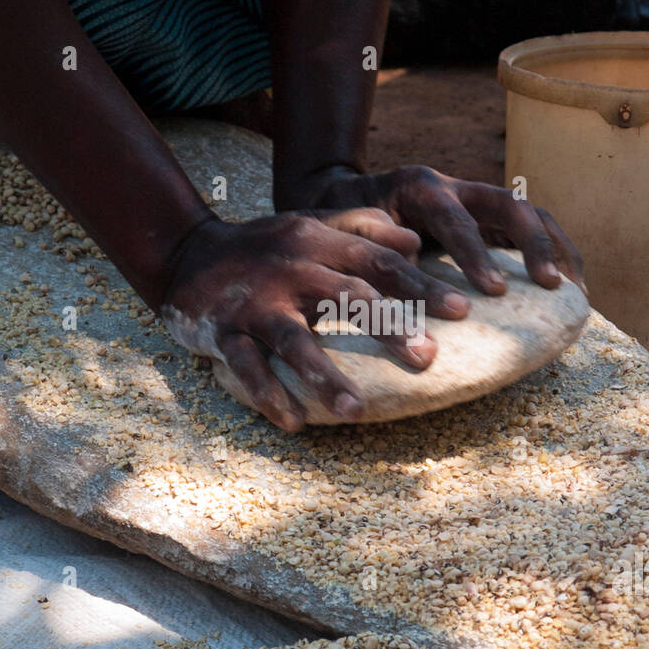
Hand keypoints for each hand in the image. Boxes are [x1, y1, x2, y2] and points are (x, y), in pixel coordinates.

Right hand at [159, 209, 470, 429]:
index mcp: (316, 240)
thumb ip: (362, 226)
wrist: (184, 253)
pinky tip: (295, 423)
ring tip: (355, 410)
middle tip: (426, 358)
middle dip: (388, 326)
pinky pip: (247, 368)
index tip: (464, 309)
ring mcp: (255, 302)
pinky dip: (269, 395)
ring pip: (293, 340)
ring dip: (325, 376)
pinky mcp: (222, 332)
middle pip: (346, 296)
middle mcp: (290, 268)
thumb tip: (417, 240)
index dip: (421, 285)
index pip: (378, 261)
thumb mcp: (310, 224)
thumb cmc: (264, 246)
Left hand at [305, 165, 586, 297]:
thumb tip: (406, 265)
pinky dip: (553, 253)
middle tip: (553, 285)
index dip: (477, 253)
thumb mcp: (349, 229)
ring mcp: (477, 200)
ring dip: (556, 248)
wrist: (342, 197)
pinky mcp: (488, 217)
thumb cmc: (343, 222)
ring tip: (576, 290)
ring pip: (530, 213)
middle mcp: (456, 187)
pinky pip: (529, 230)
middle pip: (511, 204)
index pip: (457, 217)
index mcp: (421, 187)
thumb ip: (373, 243)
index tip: (494, 291)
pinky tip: (568, 288)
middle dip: (536, 244)